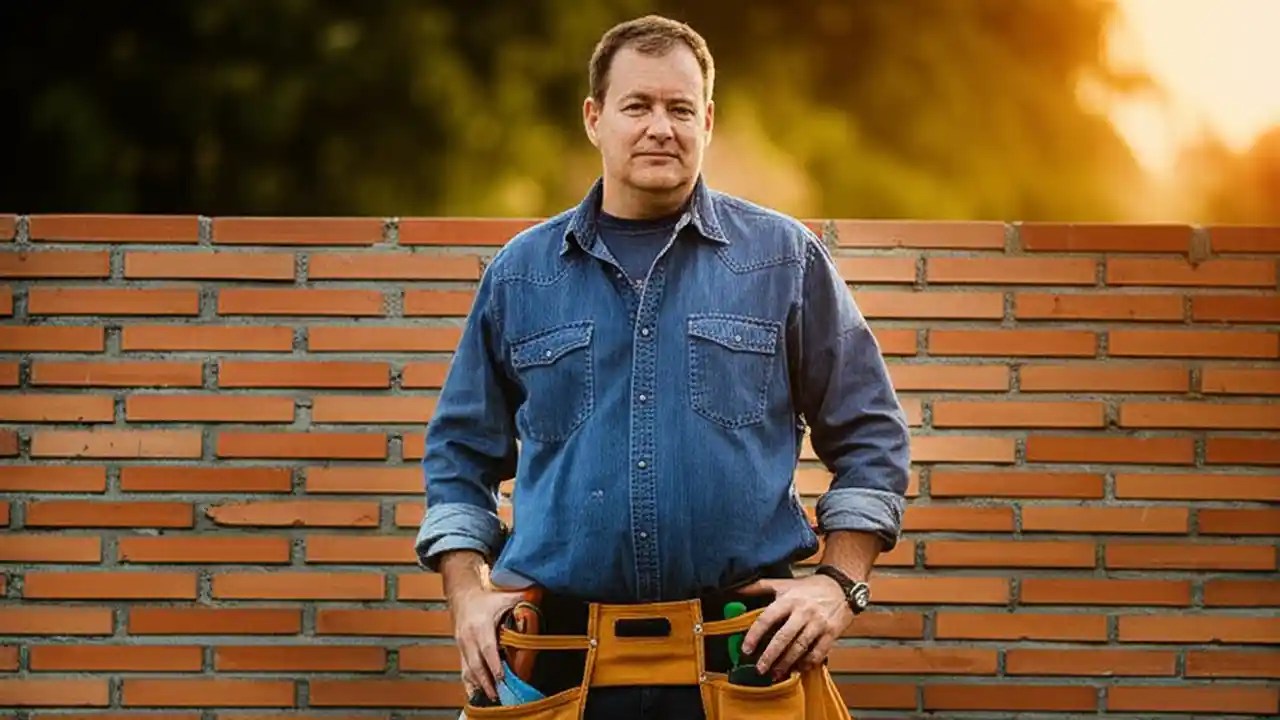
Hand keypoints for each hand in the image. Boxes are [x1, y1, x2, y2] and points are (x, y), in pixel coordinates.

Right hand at [450, 585, 524, 702]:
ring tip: (492, 697)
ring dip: (479, 685)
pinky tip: (479, 692)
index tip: (502, 678)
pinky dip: (471, 683)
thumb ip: (522, 599)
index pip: (487, 648)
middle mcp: (469, 638)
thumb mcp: (503, 597)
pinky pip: (464, 670)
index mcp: (481, 626)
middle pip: (476, 664)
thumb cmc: (485, 599)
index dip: (494, 665)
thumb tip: (541, 596)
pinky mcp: (461, 651)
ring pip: (469, 670)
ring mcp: (463, 646)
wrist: (462, 596)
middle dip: (486, 681)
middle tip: (498, 694)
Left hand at [736, 574, 853, 679]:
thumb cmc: (809, 587)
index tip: (746, 649)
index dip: (755, 635)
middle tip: (759, 669)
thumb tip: (735, 589)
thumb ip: (759, 587)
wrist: (842, 586)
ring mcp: (818, 623)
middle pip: (783, 637)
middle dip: (770, 656)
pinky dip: (807, 663)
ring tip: (775, 674)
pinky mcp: (831, 633)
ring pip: (800, 647)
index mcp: (789, 599)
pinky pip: (818, 652)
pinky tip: (798, 669)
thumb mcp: (784, 583)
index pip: (767, 618)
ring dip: (786, 663)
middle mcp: (803, 612)